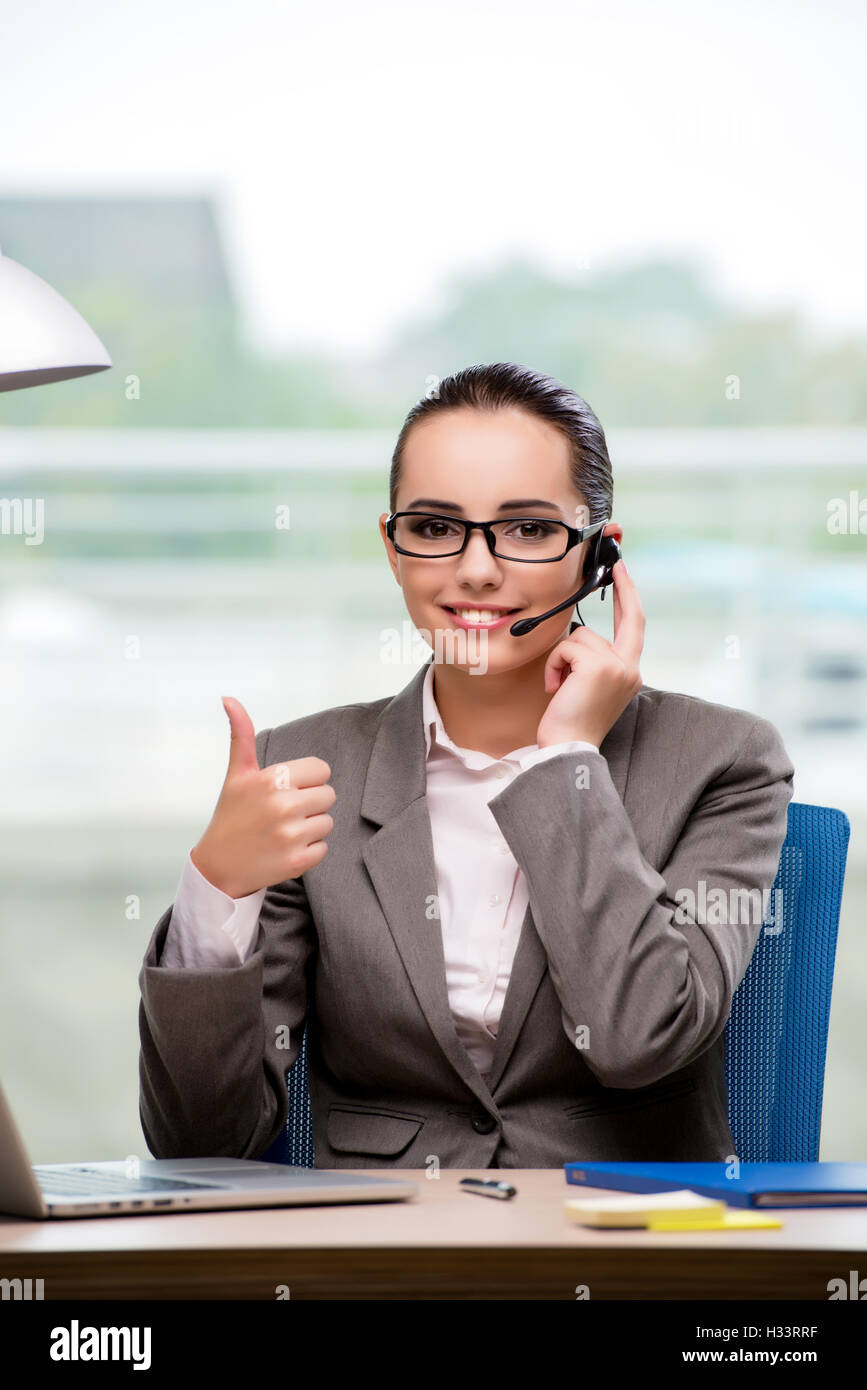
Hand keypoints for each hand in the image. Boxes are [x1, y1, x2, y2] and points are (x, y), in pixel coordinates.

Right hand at [190, 697, 335, 897]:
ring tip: (282, 831)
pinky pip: (324, 848)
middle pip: (329, 795)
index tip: (286, 790)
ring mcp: (292, 835)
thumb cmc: (231, 816)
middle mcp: (284, 805)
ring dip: (310, 828)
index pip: (322, 770)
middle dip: (310, 804)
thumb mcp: (236, 774)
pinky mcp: (298, 862)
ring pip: (328, 822)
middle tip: (283, 813)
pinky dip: (309, 851)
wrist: (218, 867)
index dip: (306, 781)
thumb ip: (241, 735)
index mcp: (273, 779)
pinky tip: (285, 849)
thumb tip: (229, 698)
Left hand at [535, 558, 644, 749]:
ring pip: (581, 636)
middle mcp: (631, 668)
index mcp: (631, 672)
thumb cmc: (571, 721)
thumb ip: (594, 660)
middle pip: (630, 617)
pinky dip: (554, 664)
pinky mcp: (598, 666)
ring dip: (561, 657)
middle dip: (625, 586)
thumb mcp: (590, 686)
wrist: (568, 748)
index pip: (635, 627)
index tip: (623, 574)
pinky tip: (555, 688)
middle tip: (616, 563)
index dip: (630, 598)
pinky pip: (567, 646)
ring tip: (560, 685)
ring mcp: (618, 666)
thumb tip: (579, 637)